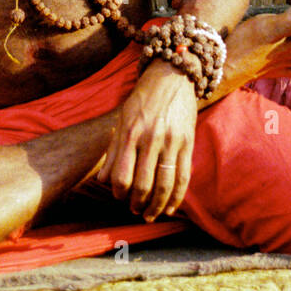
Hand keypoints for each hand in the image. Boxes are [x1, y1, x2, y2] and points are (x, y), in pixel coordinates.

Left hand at [96, 60, 196, 222]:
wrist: (172, 76)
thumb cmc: (143, 99)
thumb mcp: (122, 119)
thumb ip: (113, 151)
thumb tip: (103, 181)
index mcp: (131, 133)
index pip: (122, 175)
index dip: (119, 193)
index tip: (119, 197)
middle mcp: (151, 138)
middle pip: (143, 184)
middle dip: (137, 203)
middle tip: (134, 210)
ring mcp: (172, 141)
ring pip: (165, 185)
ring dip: (157, 206)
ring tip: (150, 214)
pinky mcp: (188, 142)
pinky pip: (184, 177)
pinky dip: (177, 197)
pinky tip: (171, 208)